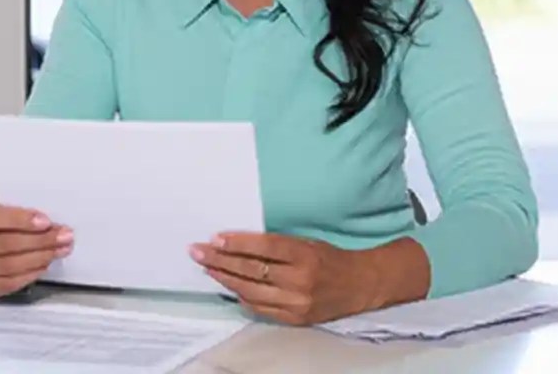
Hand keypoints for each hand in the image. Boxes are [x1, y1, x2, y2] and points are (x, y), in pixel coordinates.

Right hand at [0, 205, 72, 295]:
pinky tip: (46, 264)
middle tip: (63, 236)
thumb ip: (21, 216)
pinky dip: (32, 273)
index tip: (45, 221)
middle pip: (6, 243)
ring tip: (61, 250)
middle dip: (40, 240)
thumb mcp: (4, 214)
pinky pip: (11, 282)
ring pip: (10, 265)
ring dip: (41, 257)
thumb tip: (51, 224)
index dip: (20, 220)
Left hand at [189, 232, 379, 325]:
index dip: (237, 242)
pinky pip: (261, 308)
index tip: (214, 238)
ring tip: (207, 268)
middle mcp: (300, 280)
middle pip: (252, 269)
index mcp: (304, 255)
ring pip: (251, 291)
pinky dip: (243, 297)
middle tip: (198, 251)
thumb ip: (277, 245)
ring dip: (225, 278)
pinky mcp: (295, 318)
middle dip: (220, 260)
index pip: (263, 247)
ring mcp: (296, 302)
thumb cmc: (331, 258)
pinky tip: (229, 286)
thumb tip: (238, 244)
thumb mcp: (307, 242)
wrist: (360, 284)